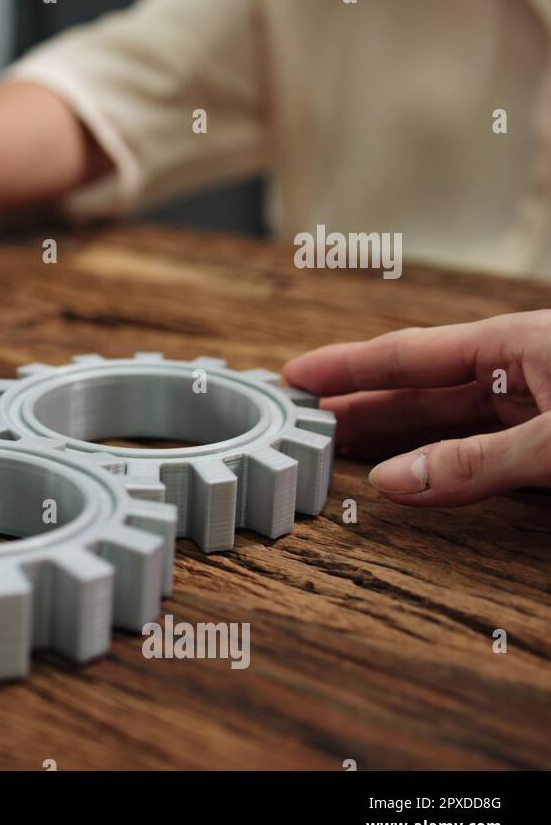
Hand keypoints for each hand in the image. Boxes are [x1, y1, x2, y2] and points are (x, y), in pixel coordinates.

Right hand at [283, 311, 550, 505]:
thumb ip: (478, 461)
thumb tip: (394, 481)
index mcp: (519, 343)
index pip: (410, 352)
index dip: (348, 365)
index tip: (297, 375)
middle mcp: (524, 369)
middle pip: (421, 389)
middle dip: (359, 405)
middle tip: (306, 422)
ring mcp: (542, 404)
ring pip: (448, 421)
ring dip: (393, 437)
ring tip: (342, 447)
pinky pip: (480, 449)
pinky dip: (437, 461)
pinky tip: (410, 472)